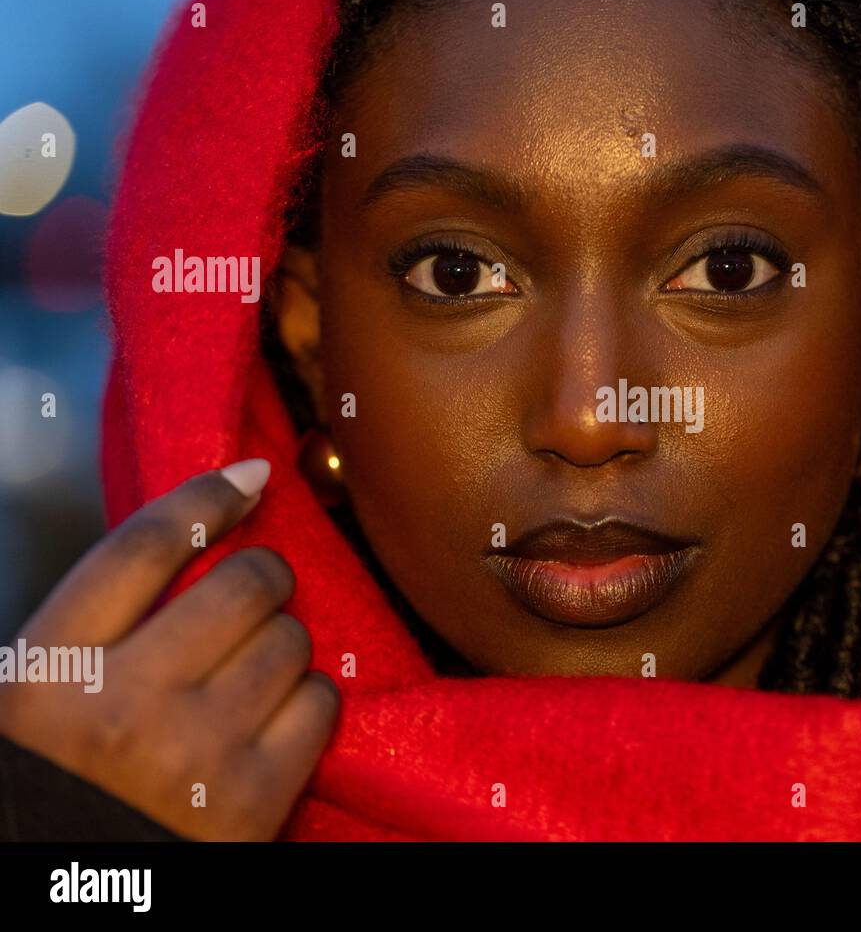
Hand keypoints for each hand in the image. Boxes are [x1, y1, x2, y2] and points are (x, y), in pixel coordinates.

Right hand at [0, 460, 338, 839]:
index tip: (251, 477)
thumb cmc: (51, 792)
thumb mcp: (33, 699)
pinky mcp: (256, 802)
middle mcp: (127, 705)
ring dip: (283, 644)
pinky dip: (309, 701)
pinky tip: (276, 720)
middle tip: (257, 593)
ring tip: (250, 675)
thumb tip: (189, 539)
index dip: (207, 498)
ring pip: (292, 640)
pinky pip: (322, 705)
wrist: (70, 897)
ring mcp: (198, 753)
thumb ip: (93, 628)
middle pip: (243, 584)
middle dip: (264, 577)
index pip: (143, 548)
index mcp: (50, 673)